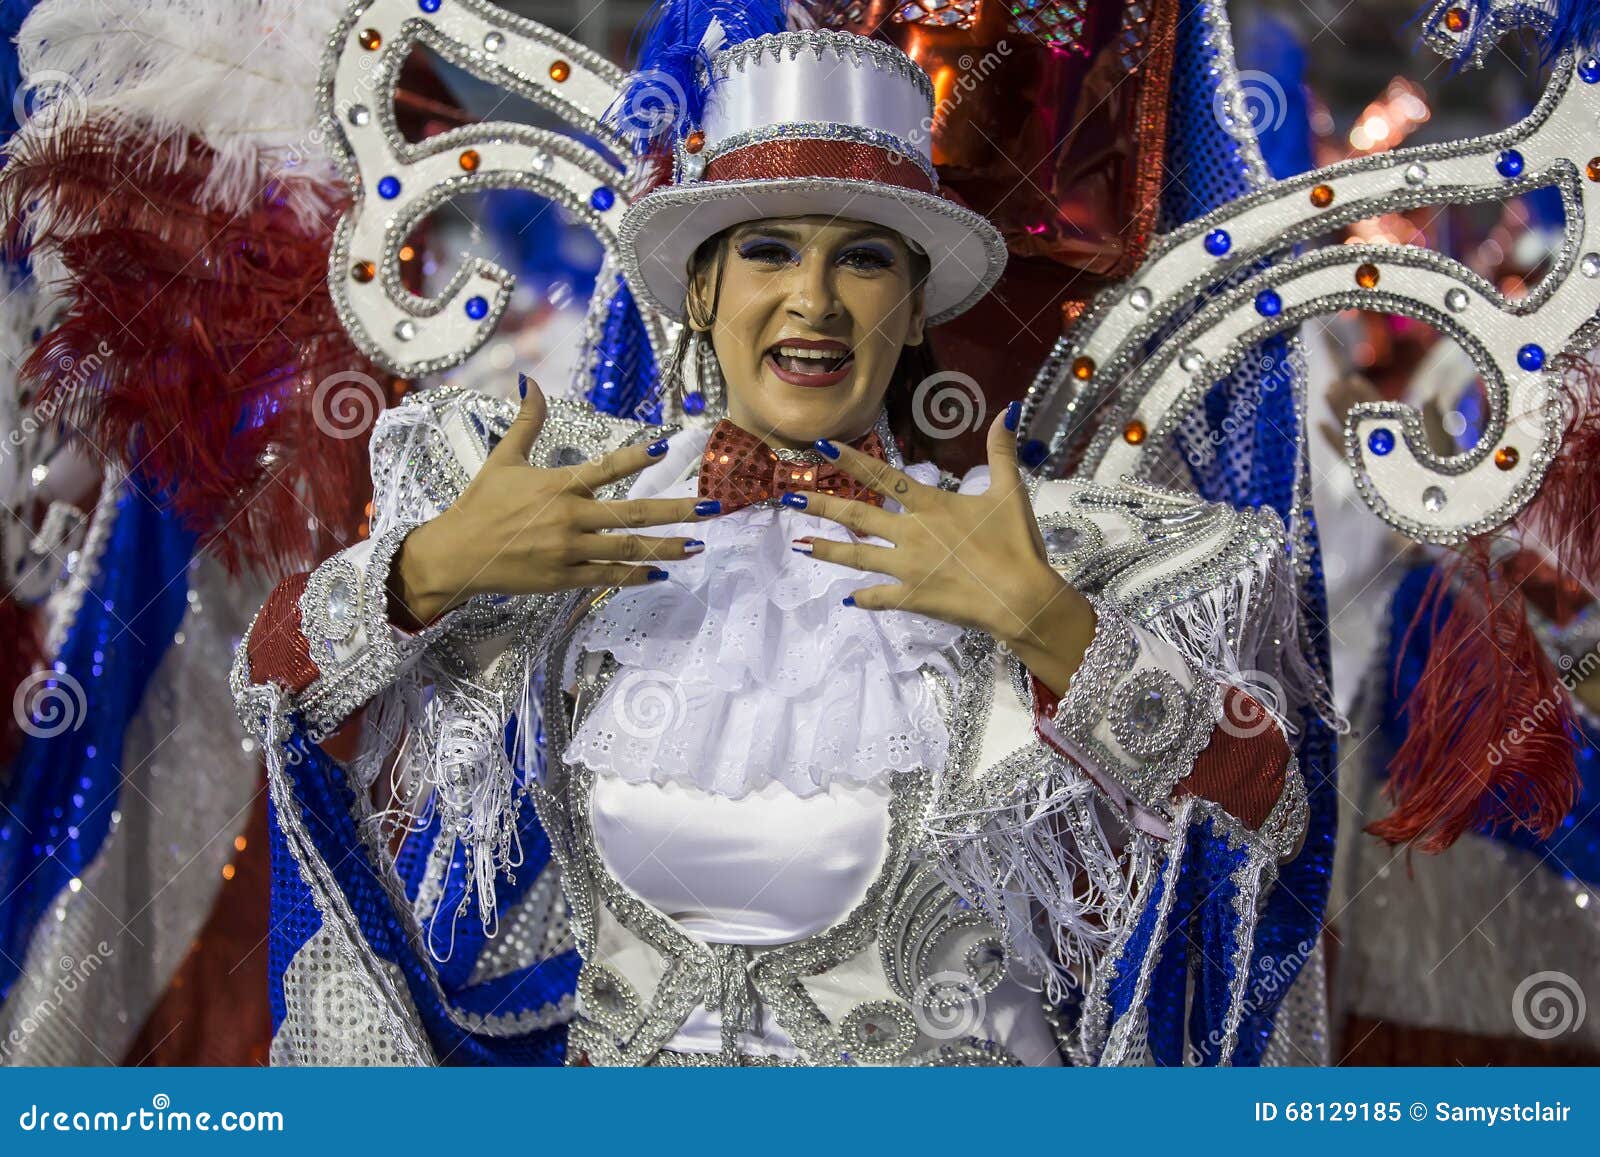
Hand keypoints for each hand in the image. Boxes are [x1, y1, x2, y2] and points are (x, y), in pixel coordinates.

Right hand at [388, 381, 711, 627]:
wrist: (455, 554)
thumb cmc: (479, 504)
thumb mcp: (503, 459)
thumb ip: (527, 422)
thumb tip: (532, 383)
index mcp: (557, 484)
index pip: (605, 466)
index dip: (635, 457)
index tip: (665, 448)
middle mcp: (568, 516)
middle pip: (632, 512)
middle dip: (675, 509)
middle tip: (711, 506)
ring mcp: (568, 550)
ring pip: (627, 549)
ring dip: (666, 547)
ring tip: (696, 545)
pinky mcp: (562, 577)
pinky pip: (606, 576)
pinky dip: (634, 575)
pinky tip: (661, 574)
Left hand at [791, 403, 1096, 695]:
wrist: (1019, 596)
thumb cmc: (1015, 543)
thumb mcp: (1011, 491)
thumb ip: (1001, 451)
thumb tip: (1008, 409)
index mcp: (931, 505)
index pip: (883, 477)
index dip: (851, 461)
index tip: (821, 448)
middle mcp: (910, 533)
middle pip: (857, 516)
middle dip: (822, 504)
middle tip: (789, 498)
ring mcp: (907, 567)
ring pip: (857, 556)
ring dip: (826, 549)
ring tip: (799, 544)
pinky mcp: (912, 597)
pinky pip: (880, 597)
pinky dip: (863, 597)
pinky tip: (847, 598)